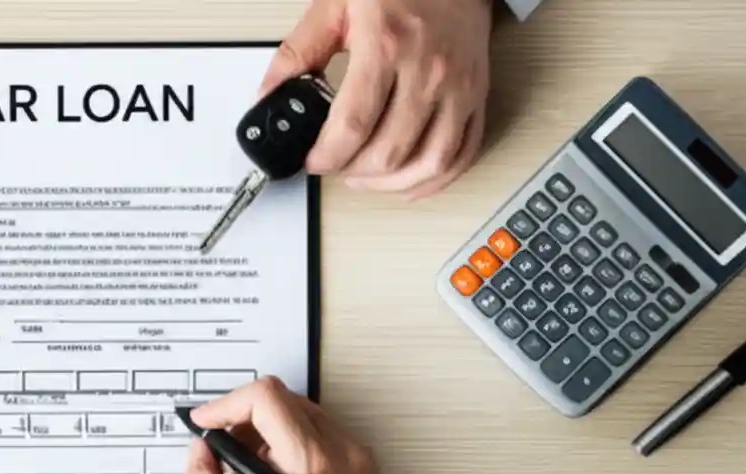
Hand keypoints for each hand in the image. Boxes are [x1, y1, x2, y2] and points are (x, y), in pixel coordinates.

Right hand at [179, 377, 380, 473]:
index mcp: (312, 460)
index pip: (265, 397)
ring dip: (264, 437)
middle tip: (221, 460)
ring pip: (299, 418)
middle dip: (243, 423)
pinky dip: (287, 450)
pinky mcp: (361, 472)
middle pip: (282, 402)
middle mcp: (342, 451)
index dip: (225, 405)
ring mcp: (357, 460)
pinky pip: (317, 439)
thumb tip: (199, 455)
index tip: (206, 427)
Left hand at [261, 0, 492, 198]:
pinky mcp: (477, 95)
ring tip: (365, 178)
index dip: (328, 156)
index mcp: (386, 45)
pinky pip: (461, 154)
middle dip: (352, 171)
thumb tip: (268, 95)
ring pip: (429, 163)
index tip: (313, 160)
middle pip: (389, 152)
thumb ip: (298, 53)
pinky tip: (407, 181)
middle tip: (335, 164)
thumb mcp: (335, 6)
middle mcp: (427, 70)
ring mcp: (458, 87)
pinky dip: (433, 180)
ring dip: (390, 184)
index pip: (354, 124)